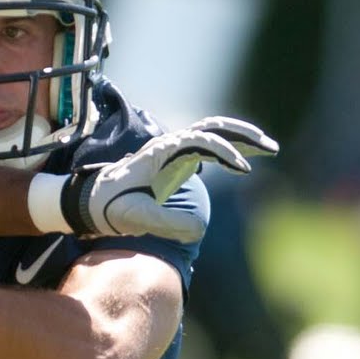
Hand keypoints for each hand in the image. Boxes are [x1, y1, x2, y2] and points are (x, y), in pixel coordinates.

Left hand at [55, 117, 278, 241]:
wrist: (88, 201)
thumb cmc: (109, 207)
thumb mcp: (135, 218)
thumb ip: (166, 224)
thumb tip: (198, 231)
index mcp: (161, 152)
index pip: (201, 141)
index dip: (225, 151)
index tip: (242, 169)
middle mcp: (168, 145)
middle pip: (213, 127)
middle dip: (243, 135)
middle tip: (272, 147)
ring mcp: (171, 151)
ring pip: (212, 133)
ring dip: (240, 138)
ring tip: (268, 149)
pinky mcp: (172, 160)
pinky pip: (205, 147)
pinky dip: (226, 148)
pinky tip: (242, 162)